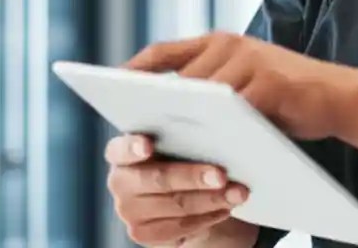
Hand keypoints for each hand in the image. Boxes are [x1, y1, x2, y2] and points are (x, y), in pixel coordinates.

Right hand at [105, 133, 252, 245]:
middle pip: (157, 179)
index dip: (133, 147)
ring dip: (211, 199)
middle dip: (192, 177)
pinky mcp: (142, 233)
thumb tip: (220, 123)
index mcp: (121, 152)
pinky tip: (226, 207)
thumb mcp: (177, 142)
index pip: (120, 148)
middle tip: (221, 175)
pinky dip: (208, 216)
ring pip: (175, 205)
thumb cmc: (178, 158)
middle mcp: (119, 181)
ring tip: (238, 192)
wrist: (174, 197)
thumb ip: (183, 133)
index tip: (149, 145)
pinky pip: (180, 227)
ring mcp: (128, 210)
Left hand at [125, 32, 357, 140]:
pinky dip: (217, 130)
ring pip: (203, 93)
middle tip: (128, 129)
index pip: (164, 52)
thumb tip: (166, 116)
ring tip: (157, 144)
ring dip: (182, 119)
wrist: (341, 97)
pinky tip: (202, 152)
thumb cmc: (287, 99)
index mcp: (220, 42)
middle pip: (179, 77)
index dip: (133, 70)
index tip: (107, 89)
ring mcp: (252, 60)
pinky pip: (235, 109)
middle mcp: (232, 44)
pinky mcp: (271, 82)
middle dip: (153, 103)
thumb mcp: (244, 84)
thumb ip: (212, 90)